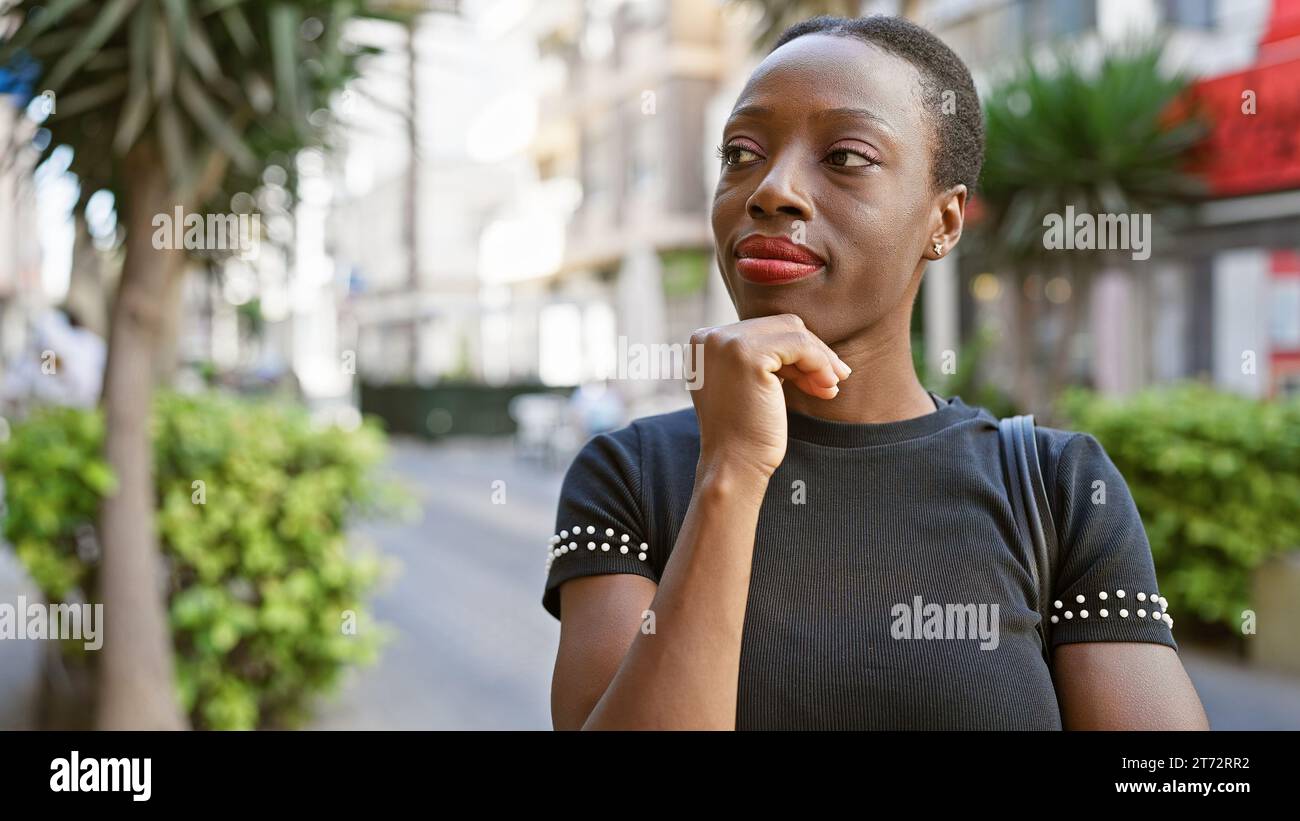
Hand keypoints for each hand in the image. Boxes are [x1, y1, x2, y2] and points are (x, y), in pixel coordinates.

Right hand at [688, 314, 849, 480]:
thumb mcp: (747, 384)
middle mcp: (710, 336)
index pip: (764, 329)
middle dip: (812, 352)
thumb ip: (762, 357)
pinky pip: (800, 345)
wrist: (733, 465)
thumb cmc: (745, 432)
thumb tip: (809, 339)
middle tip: (833, 380)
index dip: (796, 352)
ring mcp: (726, 342)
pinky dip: (819, 363)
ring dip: (820, 359)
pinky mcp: (747, 354)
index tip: (817, 378)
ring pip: (793, 332)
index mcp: (705, 341)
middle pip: (780, 326)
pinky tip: (826, 387)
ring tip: (831, 387)